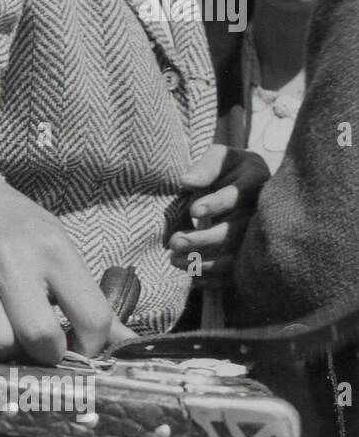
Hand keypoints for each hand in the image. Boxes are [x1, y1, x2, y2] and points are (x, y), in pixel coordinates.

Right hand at [0, 165, 128, 364]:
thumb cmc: (13, 227)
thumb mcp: (57, 247)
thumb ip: (89, 299)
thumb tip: (126, 344)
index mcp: (51, 248)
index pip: (92, 318)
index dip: (92, 346)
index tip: (80, 346)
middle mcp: (9, 259)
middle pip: (40, 340)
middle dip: (44, 355)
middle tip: (38, 346)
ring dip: (2, 353)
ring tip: (4, 335)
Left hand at [169, 145, 269, 280]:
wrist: (248, 184)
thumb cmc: (229, 168)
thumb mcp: (220, 157)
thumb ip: (206, 167)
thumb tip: (186, 182)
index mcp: (256, 181)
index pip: (238, 196)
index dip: (217, 204)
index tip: (193, 210)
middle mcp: (261, 212)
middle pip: (236, 232)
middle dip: (204, 239)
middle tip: (174, 242)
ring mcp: (258, 236)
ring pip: (237, 256)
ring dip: (205, 263)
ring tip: (174, 260)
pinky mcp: (251, 254)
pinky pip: (237, 273)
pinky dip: (215, 279)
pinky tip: (192, 277)